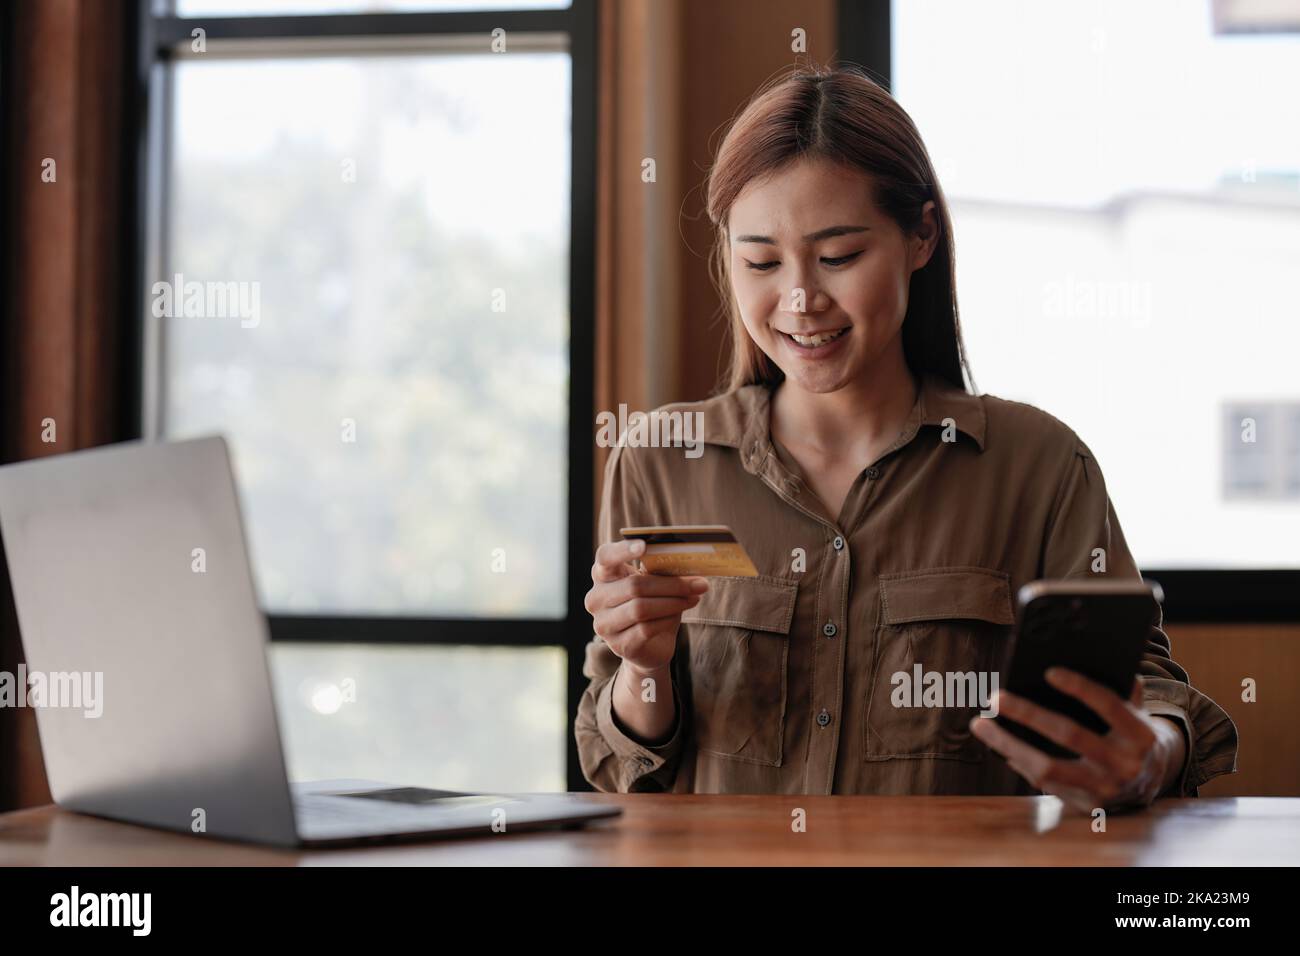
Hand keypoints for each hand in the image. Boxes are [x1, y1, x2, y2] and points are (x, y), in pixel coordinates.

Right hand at [584, 538, 708, 675]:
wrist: (649, 647)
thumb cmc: (652, 606)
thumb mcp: (655, 584)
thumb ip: (661, 571)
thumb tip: (686, 561)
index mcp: (603, 576)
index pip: (605, 557)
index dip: (622, 550)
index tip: (644, 546)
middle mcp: (596, 599)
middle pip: (634, 586)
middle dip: (671, 584)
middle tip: (699, 583)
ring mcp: (604, 624)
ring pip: (641, 608)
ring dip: (673, 602)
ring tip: (694, 598)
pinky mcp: (619, 644)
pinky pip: (646, 628)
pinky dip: (667, 619)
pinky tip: (679, 614)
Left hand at [970, 667, 1184, 812]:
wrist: (1153, 781)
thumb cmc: (1133, 733)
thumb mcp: (1138, 709)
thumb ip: (1122, 687)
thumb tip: (1093, 657)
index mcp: (1141, 735)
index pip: (1110, 705)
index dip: (1081, 688)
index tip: (1049, 671)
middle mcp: (1124, 764)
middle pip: (1070, 735)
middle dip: (1028, 714)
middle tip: (995, 696)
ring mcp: (1104, 788)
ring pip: (1047, 768)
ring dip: (1008, 745)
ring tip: (980, 724)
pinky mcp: (1086, 804)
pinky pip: (1045, 784)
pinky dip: (1020, 762)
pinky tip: (1000, 745)